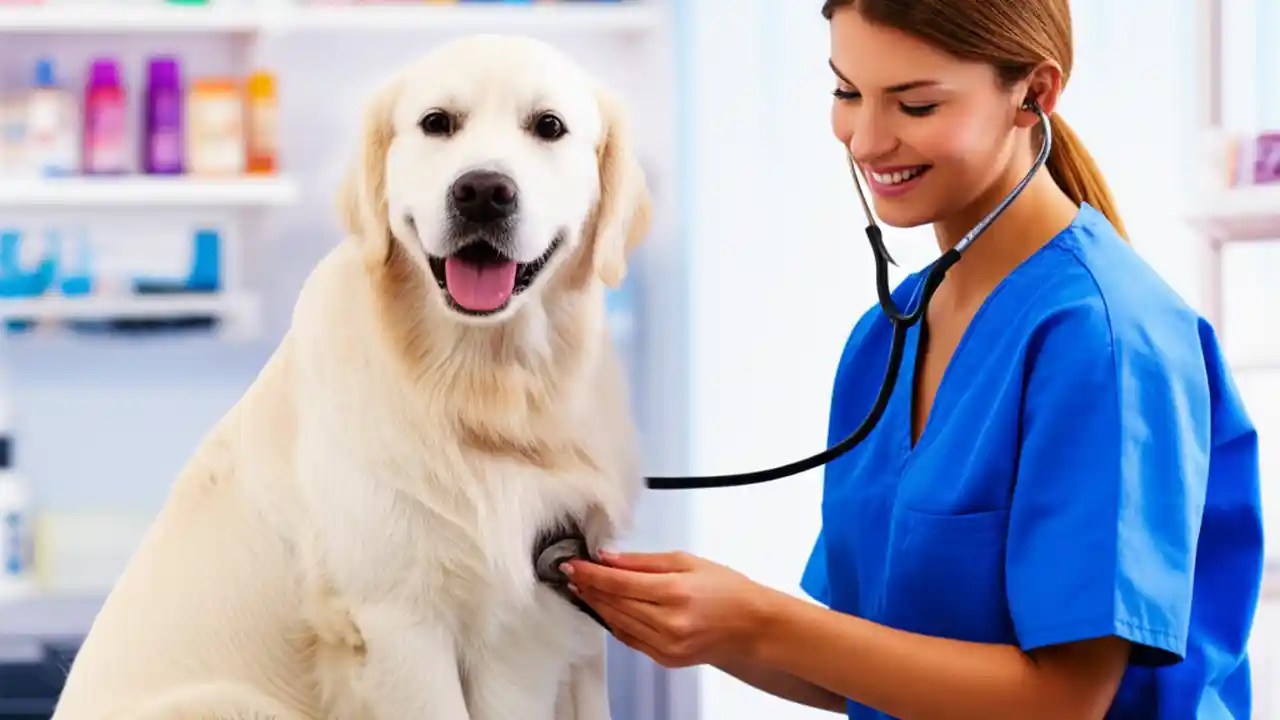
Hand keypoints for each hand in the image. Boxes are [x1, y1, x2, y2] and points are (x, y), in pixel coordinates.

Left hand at [563, 550, 778, 667]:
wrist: (753, 626)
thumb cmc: (727, 590)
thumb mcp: (688, 562)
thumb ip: (644, 561)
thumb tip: (609, 558)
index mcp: (674, 592)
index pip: (618, 582)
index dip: (591, 573)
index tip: (572, 564)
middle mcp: (668, 622)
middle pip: (614, 603)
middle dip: (589, 587)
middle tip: (571, 573)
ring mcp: (666, 645)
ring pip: (617, 623)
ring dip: (597, 605)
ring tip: (582, 589)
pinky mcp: (666, 659)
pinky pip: (629, 640)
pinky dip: (614, 624)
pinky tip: (605, 610)